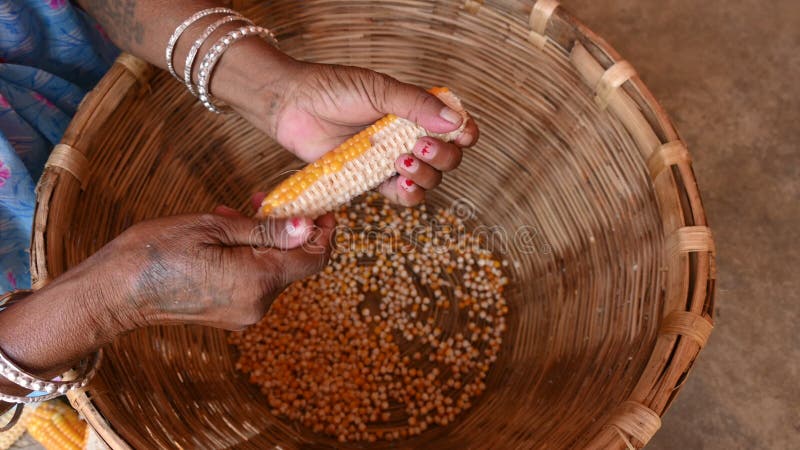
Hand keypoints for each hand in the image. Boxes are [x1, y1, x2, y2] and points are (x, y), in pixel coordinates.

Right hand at [86, 194, 333, 330]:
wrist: (113, 292)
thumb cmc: (157, 252)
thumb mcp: (214, 227)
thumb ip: (266, 230)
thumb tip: (306, 227)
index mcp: (258, 281)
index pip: (314, 258)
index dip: (324, 232)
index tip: (321, 207)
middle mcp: (258, 304)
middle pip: (293, 262)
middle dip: (285, 228)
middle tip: (263, 198)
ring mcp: (243, 313)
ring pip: (271, 269)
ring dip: (262, 239)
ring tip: (233, 213)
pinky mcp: (229, 314)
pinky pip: (252, 280)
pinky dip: (248, 256)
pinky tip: (224, 235)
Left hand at [214, 43, 478, 206]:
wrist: (292, 106)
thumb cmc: (333, 89)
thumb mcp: (378, 90)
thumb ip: (416, 105)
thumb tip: (454, 120)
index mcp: (416, 111)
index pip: (455, 127)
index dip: (465, 134)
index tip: (461, 136)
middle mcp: (409, 137)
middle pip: (448, 158)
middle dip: (443, 157)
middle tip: (419, 147)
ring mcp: (391, 160)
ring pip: (429, 180)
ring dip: (426, 177)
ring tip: (401, 164)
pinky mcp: (371, 179)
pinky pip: (401, 196)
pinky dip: (407, 194)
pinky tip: (398, 184)